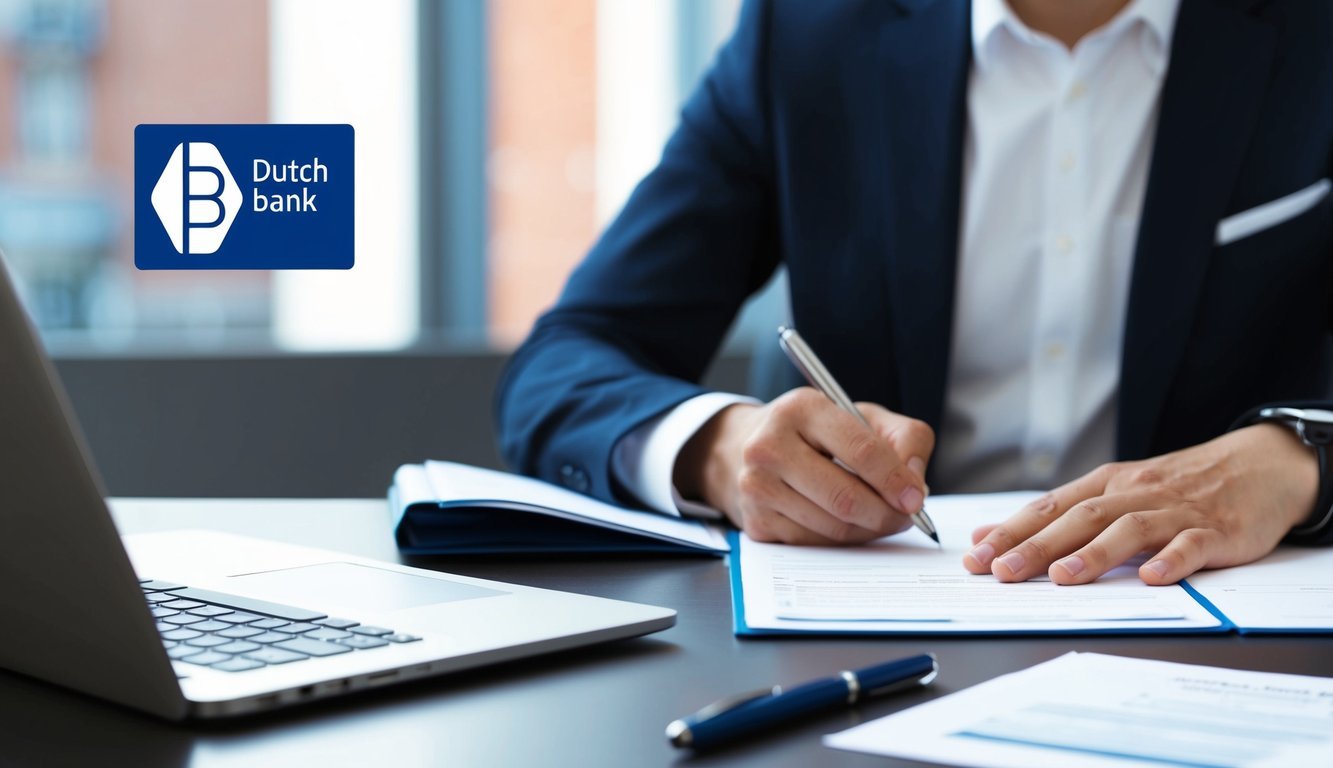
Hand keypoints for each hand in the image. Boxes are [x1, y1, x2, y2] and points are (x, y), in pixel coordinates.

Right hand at [674, 388, 932, 544]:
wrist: (748, 449)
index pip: (860, 450)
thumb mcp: (862, 418)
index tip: (916, 498)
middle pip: (845, 497)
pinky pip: (815, 544)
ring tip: (879, 517)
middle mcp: (770, 446)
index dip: (895, 479)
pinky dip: (842, 541)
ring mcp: (757, 487)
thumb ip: (905, 439)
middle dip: (886, 514)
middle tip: (905, 517)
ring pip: (832, 527)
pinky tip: (849, 524)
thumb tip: (915, 485)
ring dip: (867, 530)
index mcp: (802, 409)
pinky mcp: (755, 522)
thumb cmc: (816, 434)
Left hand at [961, 424, 1317, 584]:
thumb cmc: (1175, 485)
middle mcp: (1133, 494)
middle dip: (1037, 546)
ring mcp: (1174, 511)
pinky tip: (1153, 577)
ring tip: (1063, 578)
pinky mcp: (1215, 530)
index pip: (1048, 508)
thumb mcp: (1113, 490)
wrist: (1257, 466)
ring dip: (1094, 554)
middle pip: (1079, 518)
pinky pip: (1191, 544)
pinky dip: (1171, 559)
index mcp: (1105, 485)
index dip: (1010, 532)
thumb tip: (987, 534)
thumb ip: (1054, 514)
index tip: (976, 557)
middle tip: (1003, 572)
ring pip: (1128, 529)